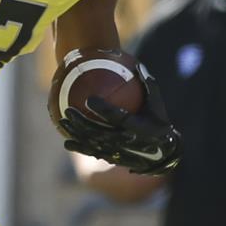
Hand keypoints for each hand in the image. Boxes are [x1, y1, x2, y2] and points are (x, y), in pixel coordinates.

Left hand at [59, 61, 181, 175]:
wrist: (162, 153)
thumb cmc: (158, 121)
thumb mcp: (157, 105)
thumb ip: (149, 87)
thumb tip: (137, 66)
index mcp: (140, 127)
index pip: (118, 117)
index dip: (103, 110)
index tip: (89, 99)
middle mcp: (128, 142)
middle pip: (101, 132)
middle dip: (83, 122)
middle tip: (69, 110)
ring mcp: (120, 152)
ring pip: (95, 144)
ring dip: (78, 134)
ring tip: (63, 123)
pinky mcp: (114, 159)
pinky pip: (95, 153)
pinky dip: (81, 148)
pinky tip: (67, 143)